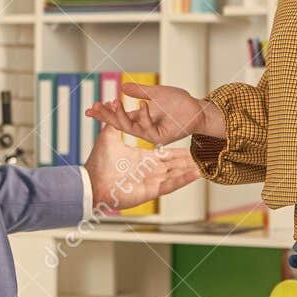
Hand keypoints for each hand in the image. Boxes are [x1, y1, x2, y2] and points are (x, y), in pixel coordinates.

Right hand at [84, 81, 220, 145]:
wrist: (197, 110)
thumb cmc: (178, 102)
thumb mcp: (156, 92)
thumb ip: (140, 91)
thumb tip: (122, 86)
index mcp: (139, 117)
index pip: (117, 117)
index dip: (103, 114)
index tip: (89, 109)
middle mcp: (142, 127)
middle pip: (118, 123)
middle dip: (106, 116)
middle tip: (95, 106)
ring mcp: (150, 133)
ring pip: (130, 127)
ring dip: (121, 116)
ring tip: (114, 102)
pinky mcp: (160, 137)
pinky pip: (148, 128)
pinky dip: (144, 115)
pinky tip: (143, 104)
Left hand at [84, 124, 201, 211]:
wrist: (92, 182)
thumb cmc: (98, 163)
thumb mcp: (109, 137)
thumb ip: (114, 122)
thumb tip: (113, 105)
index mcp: (143, 160)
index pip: (165, 155)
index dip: (178, 152)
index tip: (190, 148)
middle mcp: (149, 172)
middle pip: (174, 166)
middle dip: (188, 162)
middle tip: (203, 157)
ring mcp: (151, 182)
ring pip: (176, 175)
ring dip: (190, 170)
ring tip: (204, 166)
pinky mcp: (151, 191)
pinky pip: (171, 185)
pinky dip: (184, 179)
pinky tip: (197, 174)